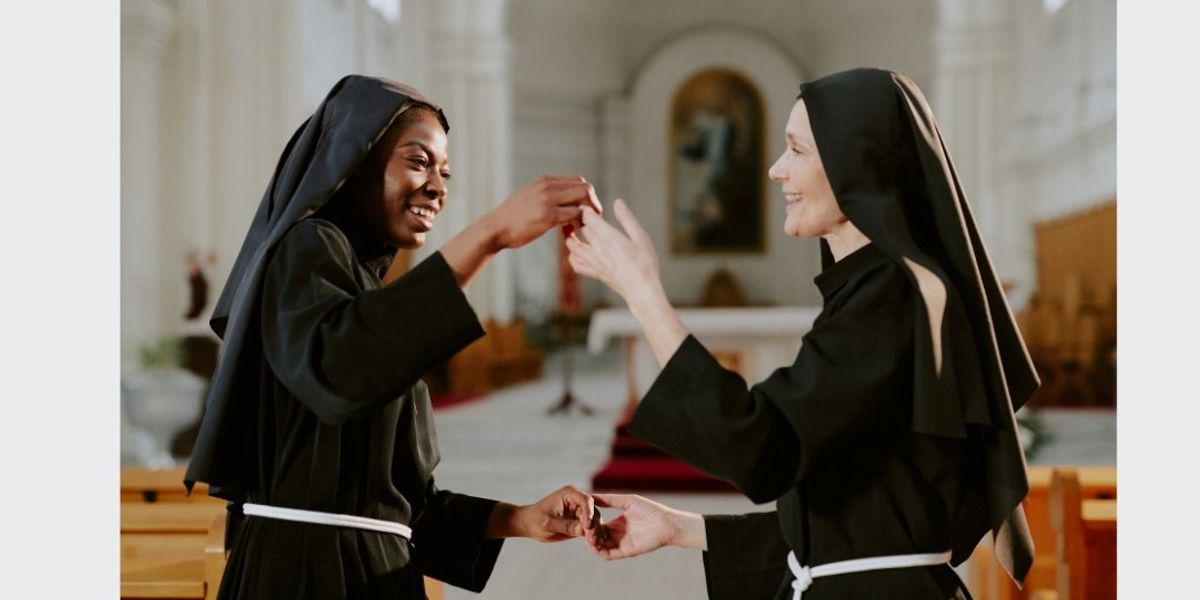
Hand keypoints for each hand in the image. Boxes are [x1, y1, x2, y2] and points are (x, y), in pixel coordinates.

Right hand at [485, 175, 601, 249]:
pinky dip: (578, 224)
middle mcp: (547, 185)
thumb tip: (561, 202)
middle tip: (588, 221)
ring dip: (588, 214)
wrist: (494, 229)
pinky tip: (569, 234)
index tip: (582, 211)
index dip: (585, 196)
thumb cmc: (511, 219)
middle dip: (592, 204)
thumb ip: (546, 195)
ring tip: (578, 228)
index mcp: (544, 180)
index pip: (577, 180)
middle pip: (585, 186)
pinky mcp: (547, 215)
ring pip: (584, 197)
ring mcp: (547, 199)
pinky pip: (576, 215)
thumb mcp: (529, 197)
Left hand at [488, 485, 597, 541]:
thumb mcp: (548, 523)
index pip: (586, 500)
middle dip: (594, 526)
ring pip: (595, 521)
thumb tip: (583, 530)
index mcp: (570, 493)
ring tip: (594, 544)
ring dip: (596, 532)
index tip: (588, 527)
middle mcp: (577, 500)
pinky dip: (593, 535)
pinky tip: (594, 544)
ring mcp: (580, 510)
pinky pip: (591, 528)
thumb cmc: (535, 520)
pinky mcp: (580, 521)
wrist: (529, 524)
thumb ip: (566, 526)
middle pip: (593, 511)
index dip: (590, 513)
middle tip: (593, 540)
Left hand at [565, 198, 660, 303]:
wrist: (642, 289)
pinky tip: (578, 253)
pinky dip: (573, 257)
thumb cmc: (645, 263)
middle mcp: (597, 248)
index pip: (588, 217)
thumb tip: (617, 202)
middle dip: (579, 220)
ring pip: (572, 246)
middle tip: (582, 215)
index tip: (589, 206)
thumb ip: (627, 219)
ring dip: (571, 237)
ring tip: (573, 231)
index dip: (586, 209)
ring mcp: (594, 262)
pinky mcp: (594, 273)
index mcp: (608, 237)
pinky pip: (576, 265)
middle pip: (580, 229)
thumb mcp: (641, 236)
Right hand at [586, 493, 705, 559]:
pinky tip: (596, 545)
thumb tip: (593, 496)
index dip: (590, 524)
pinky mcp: (626, 551)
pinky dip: (601, 552)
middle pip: (597, 537)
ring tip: (588, 537)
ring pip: (601, 547)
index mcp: (617, 523)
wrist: (666, 523)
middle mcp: (618, 534)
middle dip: (589, 534)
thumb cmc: (651, 510)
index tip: (582, 519)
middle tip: (583, 530)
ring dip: (593, 544)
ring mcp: (621, 543)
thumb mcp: (628, 501)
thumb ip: (610, 500)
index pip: (599, 525)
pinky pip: (610, 555)